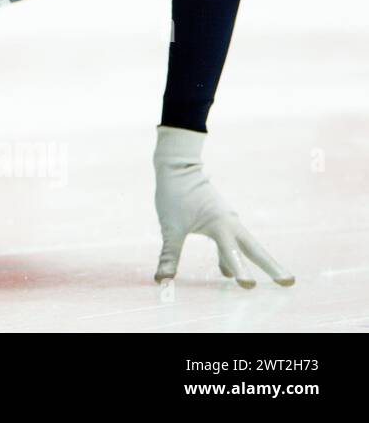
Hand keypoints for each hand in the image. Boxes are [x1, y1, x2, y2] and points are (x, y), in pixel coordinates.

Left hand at [152, 126, 293, 287]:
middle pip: (255, 249)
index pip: (231, 253)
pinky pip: (230, 242)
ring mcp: (227, 221)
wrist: (177, 166)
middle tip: (290, 283)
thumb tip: (163, 280)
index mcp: (219, 224)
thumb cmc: (174, 194)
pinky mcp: (219, 219)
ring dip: (257, 262)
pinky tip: (226, 271)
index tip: (248, 287)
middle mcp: (229, 223)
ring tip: (274, 279)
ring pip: (245, 245)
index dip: (240, 271)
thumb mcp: (170, 227)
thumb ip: (169, 255)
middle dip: (272, 267)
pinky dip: (231, 256)